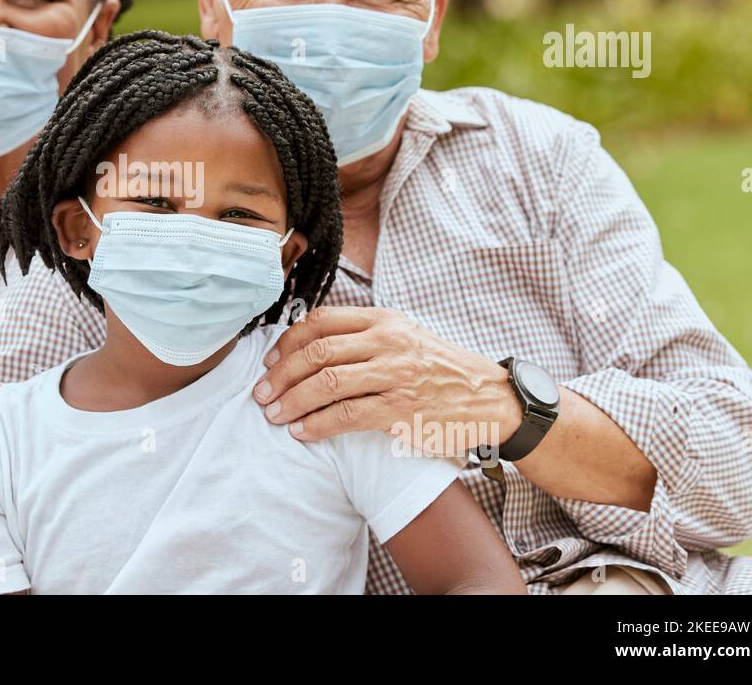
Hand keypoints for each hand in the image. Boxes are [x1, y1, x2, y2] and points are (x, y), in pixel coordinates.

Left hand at [253, 306, 521, 454]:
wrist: (490, 398)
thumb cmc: (442, 369)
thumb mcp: (405, 336)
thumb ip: (364, 335)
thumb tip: (310, 346)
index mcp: (384, 320)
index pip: (321, 322)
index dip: (288, 342)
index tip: (270, 361)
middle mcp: (387, 342)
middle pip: (317, 352)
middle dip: (281, 375)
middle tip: (261, 393)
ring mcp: (394, 375)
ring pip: (326, 383)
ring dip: (292, 400)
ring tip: (273, 414)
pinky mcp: (399, 410)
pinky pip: (346, 416)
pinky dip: (317, 425)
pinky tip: (302, 432)